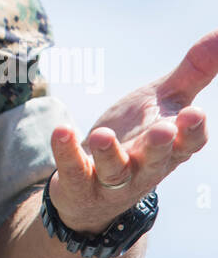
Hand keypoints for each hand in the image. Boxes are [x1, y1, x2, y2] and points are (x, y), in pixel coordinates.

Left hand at [47, 29, 214, 232]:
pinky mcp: (79, 183)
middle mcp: (145, 167)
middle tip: (161, 130)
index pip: (187, 143)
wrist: (94, 187)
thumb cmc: (138, 135)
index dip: (192, 131)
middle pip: (155, 159)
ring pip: (115, 170)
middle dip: (159, 146)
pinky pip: (74, 170)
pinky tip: (62, 130)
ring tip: (102, 135)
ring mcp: (112, 180)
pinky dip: (67, 152)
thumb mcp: (165, 101)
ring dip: (109, 154)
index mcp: (171, 147)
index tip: (195, 113)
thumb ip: (195, 71)